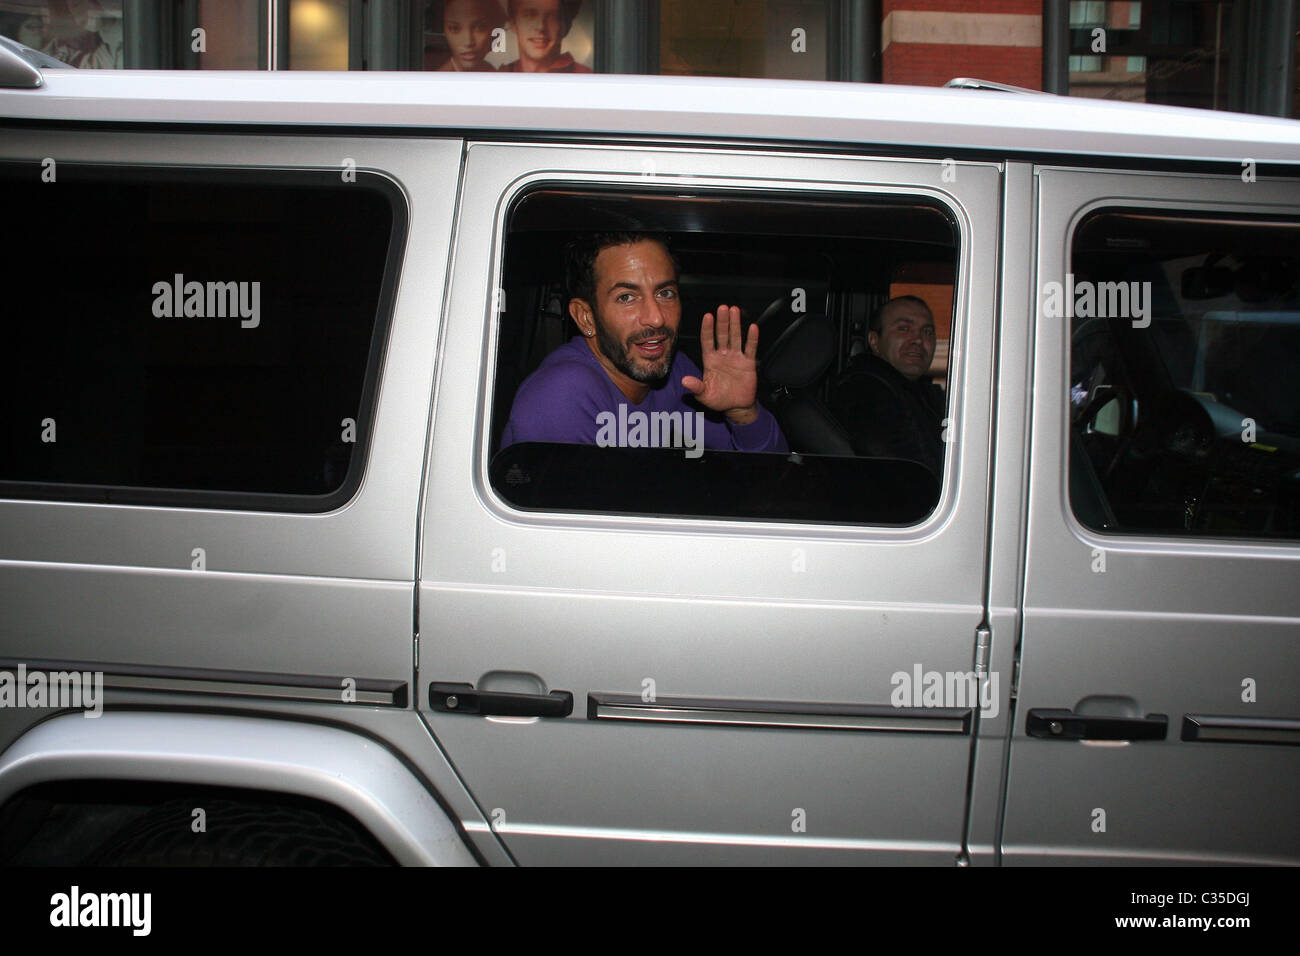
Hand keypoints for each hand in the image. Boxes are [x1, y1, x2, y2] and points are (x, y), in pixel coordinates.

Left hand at [681, 304, 759, 424]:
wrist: (736, 407)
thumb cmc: (719, 400)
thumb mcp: (704, 395)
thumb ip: (696, 386)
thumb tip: (685, 381)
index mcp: (710, 361)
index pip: (707, 341)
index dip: (707, 329)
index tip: (707, 317)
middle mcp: (722, 356)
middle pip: (722, 335)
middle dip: (722, 321)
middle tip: (722, 308)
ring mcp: (736, 358)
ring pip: (735, 337)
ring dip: (735, 324)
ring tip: (735, 310)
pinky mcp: (748, 363)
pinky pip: (750, 348)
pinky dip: (752, 339)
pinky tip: (752, 328)